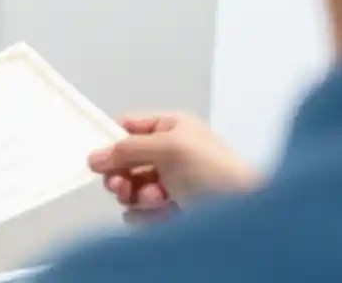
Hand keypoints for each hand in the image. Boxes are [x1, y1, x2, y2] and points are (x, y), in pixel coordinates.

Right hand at [87, 113, 259, 224]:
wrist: (247, 213)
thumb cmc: (216, 172)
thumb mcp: (169, 147)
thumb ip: (128, 149)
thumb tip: (94, 157)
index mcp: (172, 128)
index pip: (129, 127)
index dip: (111, 140)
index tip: (98, 158)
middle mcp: (170, 153)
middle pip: (125, 161)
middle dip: (121, 174)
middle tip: (121, 186)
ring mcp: (171, 182)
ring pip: (131, 188)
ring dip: (136, 195)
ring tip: (156, 200)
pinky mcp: (172, 210)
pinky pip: (141, 212)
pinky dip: (145, 215)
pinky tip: (160, 214)